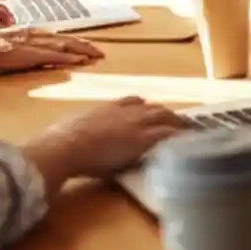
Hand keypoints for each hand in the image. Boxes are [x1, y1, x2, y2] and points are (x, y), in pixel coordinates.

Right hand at [0, 27, 104, 76]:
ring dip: (81, 49)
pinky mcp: (24, 54)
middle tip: (100, 52)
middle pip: (63, 38)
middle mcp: (30, 34)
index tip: (87, 47)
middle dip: (83, 45)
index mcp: (26, 33)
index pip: (54, 36)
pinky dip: (66, 57)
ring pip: (61, 44)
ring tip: (96, 55)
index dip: (72, 42)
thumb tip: (30, 58)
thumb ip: (18, 51)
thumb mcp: (4, 48)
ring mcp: (28, 43)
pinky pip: (50, 55)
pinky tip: (79, 61)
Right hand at [22, 96, 189, 189]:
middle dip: (166, 113)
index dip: (142, 106)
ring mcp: (136, 123)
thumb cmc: (58, 145)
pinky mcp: (144, 138)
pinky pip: (170, 134)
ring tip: (189, 129)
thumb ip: (73, 136)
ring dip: (178, 123)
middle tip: (177, 121)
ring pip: (165, 117)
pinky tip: (191, 141)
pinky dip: (182, 136)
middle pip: (152, 108)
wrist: (64, 148)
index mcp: (105, 109)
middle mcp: (123, 112)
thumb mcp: (67, 134)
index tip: (148, 110)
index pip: (130, 101)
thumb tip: (61, 145)